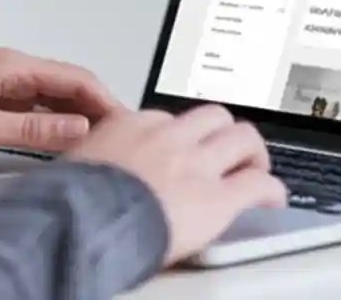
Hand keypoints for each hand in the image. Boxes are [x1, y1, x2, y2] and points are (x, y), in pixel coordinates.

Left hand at [0, 48, 122, 155]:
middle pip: (68, 85)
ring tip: (98, 143)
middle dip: (96, 108)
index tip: (126, 123)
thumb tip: (77, 127)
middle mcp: (11, 68)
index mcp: (11, 66)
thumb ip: (31, 130)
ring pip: (53, 97)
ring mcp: (2, 84)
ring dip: (76, 117)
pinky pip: (34, 108)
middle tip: (119, 137)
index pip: (74, 77)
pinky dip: (53, 123)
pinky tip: (62, 142)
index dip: (104, 100)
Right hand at [67, 104, 287, 265]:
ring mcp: (195, 164)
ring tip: (254, 166)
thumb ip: (92, 160)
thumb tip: (80, 170)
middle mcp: (168, 138)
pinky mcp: (217, 198)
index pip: (164, 118)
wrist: (80, 224)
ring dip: (251, 152)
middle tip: (226, 149)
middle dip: (222, 132)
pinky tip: (273, 198)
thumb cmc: (68, 204)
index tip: (180, 146)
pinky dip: (271, 190)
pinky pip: (257, 184)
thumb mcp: (71, 165)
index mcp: (129, 126)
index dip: (178, 135)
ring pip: (241, 138)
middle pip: (211, 116)